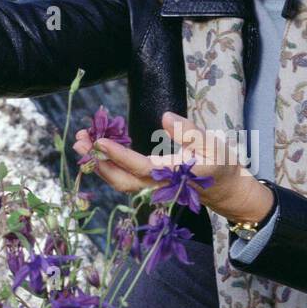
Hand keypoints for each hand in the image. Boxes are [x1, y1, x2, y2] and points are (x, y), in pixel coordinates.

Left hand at [72, 110, 274, 224]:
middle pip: (123, 181)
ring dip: (98, 165)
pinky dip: (107, 167)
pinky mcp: (150, 187)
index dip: (120, 156)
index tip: (100, 141)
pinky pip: (125, 181)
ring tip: (81, 143)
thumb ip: (189, 131)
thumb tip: (165, 117)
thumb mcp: (214, 143)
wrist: (227, 190)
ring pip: (121, 183)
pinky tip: (97, 151)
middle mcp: (161, 187)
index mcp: (177, 175)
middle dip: (98, 163)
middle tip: (79, 140)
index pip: (142, 167)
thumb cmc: (222, 164)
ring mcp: (154, 190)